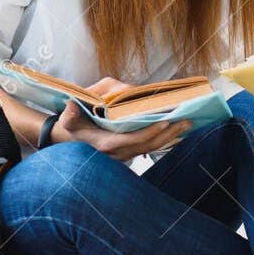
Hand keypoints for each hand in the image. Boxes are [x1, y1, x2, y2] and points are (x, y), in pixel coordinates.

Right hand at [51, 76, 191, 162]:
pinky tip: (177, 134)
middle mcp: (116, 153)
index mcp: (104, 144)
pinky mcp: (127, 153)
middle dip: (167, 134)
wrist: (66, 138)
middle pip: (147, 146)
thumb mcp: (72, 110)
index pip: (132, 140)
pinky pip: (148, 148)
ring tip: (187, 126)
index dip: (150, 132)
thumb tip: (100, 98)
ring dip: (169, 138)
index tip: (165, 122)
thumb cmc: (72, 120)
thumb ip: (84, 104)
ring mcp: (122, 156)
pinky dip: (163, 141)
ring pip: (150, 149)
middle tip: (186, 121)